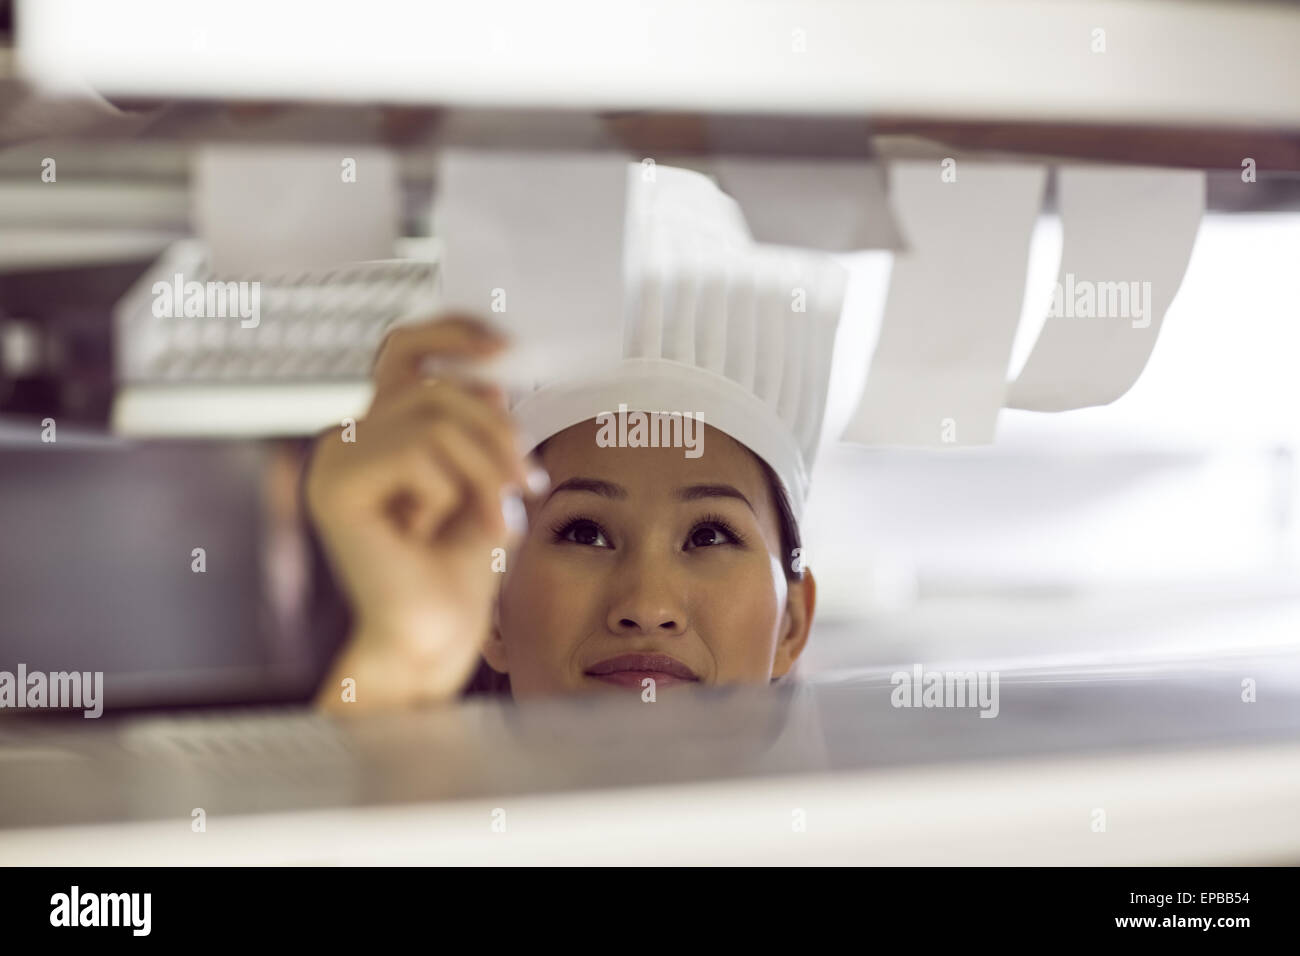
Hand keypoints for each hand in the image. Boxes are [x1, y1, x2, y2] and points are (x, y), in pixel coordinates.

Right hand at [306, 315, 531, 710]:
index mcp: (379, 431)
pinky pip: (419, 452)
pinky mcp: (335, 485)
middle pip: (437, 386)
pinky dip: (451, 493)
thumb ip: (477, 428)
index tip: (504, 347)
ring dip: (485, 471)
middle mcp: (348, 437)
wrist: (435, 635)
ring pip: (437, 417)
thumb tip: (492, 383)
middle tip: (527, 485)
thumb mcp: (483, 480)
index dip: (452, 332)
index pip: (405, 351)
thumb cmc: (459, 568)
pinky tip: (433, 533)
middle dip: (498, 433)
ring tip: (495, 518)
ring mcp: (335, 459)